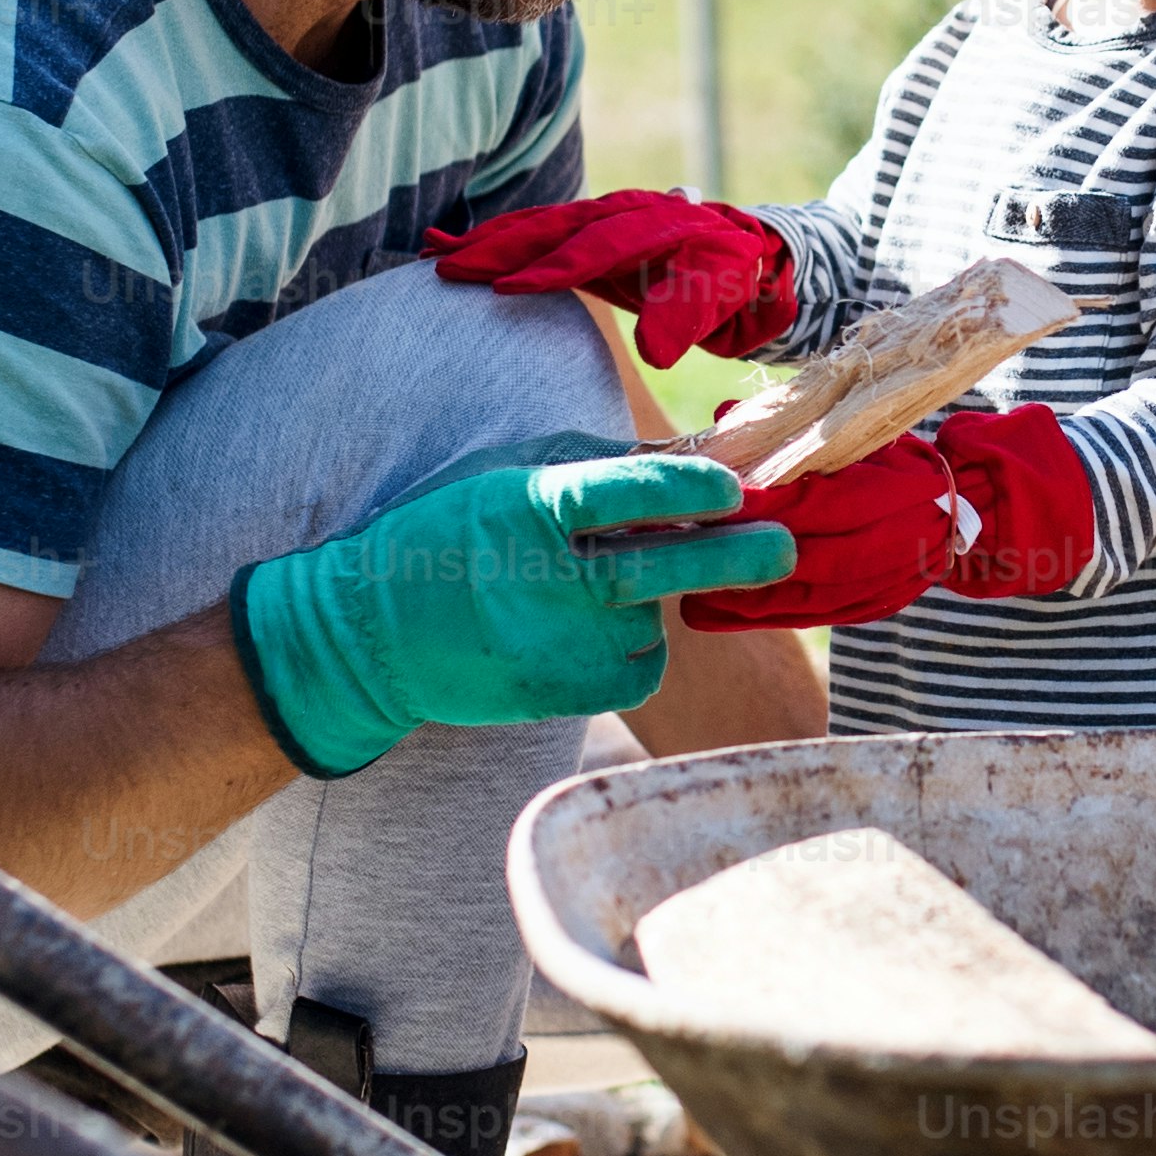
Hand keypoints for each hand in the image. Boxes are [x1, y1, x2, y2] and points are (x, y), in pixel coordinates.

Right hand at [231, 440, 793, 778]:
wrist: (373, 635)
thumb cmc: (454, 533)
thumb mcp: (512, 474)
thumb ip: (603, 467)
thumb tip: (700, 460)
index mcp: (528, 506)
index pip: (630, 491)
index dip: (693, 486)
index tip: (735, 486)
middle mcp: (545, 579)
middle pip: (665, 564)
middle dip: (737, 556)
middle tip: (782, 547)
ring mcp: (553, 645)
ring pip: (653, 617)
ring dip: (649, 600)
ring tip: (588, 589)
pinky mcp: (560, 694)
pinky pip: (639, 669)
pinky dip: (634, 649)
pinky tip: (587, 630)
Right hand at [424, 191, 796, 367]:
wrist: (748, 250)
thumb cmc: (737, 282)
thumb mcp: (725, 299)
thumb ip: (689, 316)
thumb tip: (655, 352)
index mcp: (657, 224)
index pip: (597, 247)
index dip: (551, 268)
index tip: (506, 289)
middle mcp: (622, 211)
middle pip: (554, 227)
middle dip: (500, 247)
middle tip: (448, 270)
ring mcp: (600, 217)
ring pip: (536, 226)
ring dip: (487, 241)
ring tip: (435, 258)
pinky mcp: (584, 231)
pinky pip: (534, 232)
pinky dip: (492, 239)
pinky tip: (446, 248)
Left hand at [683, 406, 1097, 631]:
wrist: (971, 509)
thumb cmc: (900, 459)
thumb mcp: (862, 434)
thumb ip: (796, 430)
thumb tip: (726, 422)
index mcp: (899, 487)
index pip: (821, 500)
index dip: (763, 505)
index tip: (711, 501)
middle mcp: (899, 539)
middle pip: (808, 554)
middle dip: (743, 552)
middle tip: (687, 545)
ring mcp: (891, 580)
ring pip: (807, 594)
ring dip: (744, 593)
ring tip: (691, 583)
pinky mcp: (876, 606)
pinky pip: (813, 616)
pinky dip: (763, 614)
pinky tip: (717, 609)